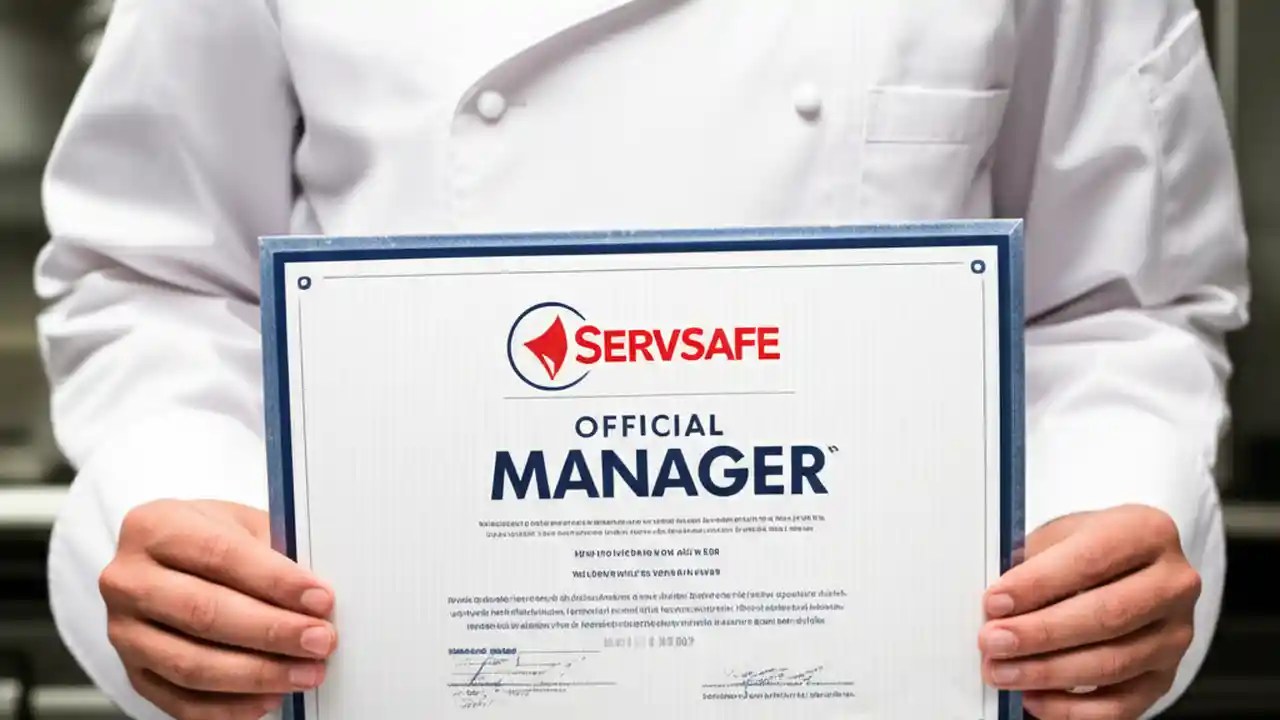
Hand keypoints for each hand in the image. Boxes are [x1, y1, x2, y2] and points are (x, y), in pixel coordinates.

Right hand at [101, 500, 337, 718]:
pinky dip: (230, 706)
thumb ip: (275, 553)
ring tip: (306, 672)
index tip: (321, 599)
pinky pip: (181, 701)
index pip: (219, 555)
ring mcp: (123, 631)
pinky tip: (270, 698)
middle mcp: (127, 580)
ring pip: (191, 664)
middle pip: (204, 613)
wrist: (168, 560)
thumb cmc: (212, 538)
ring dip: (258, 675)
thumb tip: (318, 600)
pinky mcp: (132, 672)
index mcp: (154, 527)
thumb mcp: (242, 524)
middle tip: (320, 640)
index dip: (275, 581)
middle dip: (272, 631)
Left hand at [978, 504, 1199, 719]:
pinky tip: (1033, 698)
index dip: (1038, 584)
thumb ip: (1031, 564)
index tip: (995, 601)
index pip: (1090, 560)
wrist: (1129, 568)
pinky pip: (1121, 705)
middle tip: (992, 641)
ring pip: (1112, 663)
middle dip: (1040, 633)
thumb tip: (996, 608)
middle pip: (1105, 616)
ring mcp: (1176, 635)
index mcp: (1147, 532)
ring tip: (1001, 671)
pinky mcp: (1166, 676)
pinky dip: (1072, 709)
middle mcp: (1173, 584)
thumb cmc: (1087, 550)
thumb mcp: (1061, 536)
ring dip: (1047, 672)